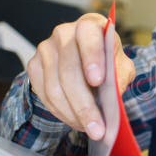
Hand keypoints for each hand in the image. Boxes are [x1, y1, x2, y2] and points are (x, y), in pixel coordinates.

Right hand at [26, 13, 135, 139]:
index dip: (92, 59)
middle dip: (84, 105)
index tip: (98, 81)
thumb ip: (120, 75)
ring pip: (55, 88)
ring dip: (73, 114)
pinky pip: (44, 95)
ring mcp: (45, 49)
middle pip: (70, 72)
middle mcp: (64, 34)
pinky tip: (75, 120)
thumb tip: (114, 98)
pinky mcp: (34, 65)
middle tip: (97, 128)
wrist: (86, 55)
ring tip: (89, 129)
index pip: (89, 39)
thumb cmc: (106, 59)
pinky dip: (61, 112)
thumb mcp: (121, 64)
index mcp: (89, 26)